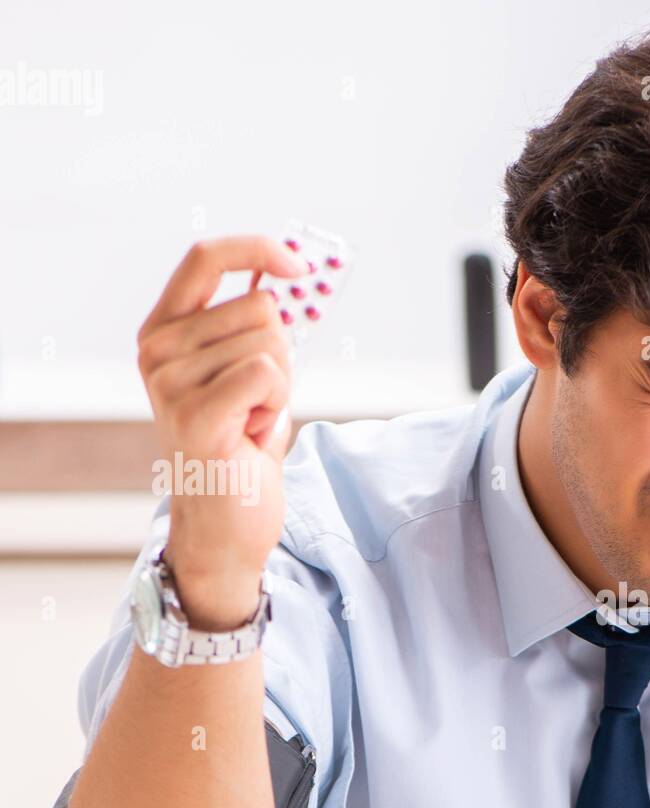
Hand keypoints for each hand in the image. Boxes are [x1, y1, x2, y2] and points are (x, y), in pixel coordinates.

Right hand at [137, 236, 307, 627]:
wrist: (225, 525)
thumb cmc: (240, 451)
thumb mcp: (245, 377)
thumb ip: (254, 328)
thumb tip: (287, 276)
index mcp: (163, 331)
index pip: (204, 258)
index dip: (257, 249)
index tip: (300, 266)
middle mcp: (157, 350)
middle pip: (260, 307)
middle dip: (280, 355)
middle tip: (256, 404)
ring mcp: (170, 381)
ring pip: (270, 345)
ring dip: (279, 389)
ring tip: (250, 423)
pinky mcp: (197, 413)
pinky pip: (268, 373)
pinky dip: (277, 405)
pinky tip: (253, 435)